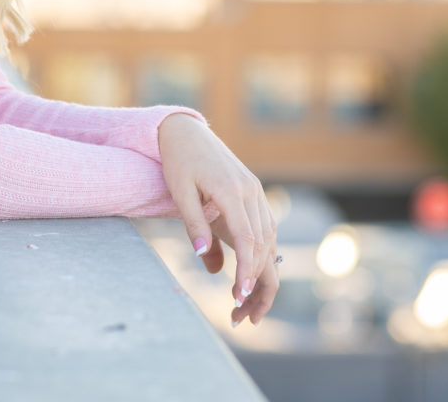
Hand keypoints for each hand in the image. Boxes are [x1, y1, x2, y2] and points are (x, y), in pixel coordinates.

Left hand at [157, 114, 279, 326]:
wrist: (186, 131)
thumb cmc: (178, 161)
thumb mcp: (180, 192)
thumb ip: (195, 225)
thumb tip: (209, 262)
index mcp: (232, 191)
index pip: (248, 239)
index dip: (248, 271)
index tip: (240, 297)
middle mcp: (251, 192)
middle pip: (264, 245)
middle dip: (258, 283)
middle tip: (242, 316)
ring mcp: (256, 192)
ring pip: (269, 239)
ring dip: (262, 273)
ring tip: (246, 303)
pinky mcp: (254, 194)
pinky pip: (265, 229)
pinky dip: (261, 254)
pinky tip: (250, 275)